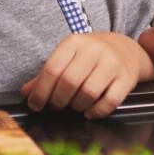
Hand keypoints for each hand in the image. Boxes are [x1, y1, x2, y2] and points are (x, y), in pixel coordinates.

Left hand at [22, 31, 153, 118]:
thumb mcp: (68, 56)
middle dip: (58, 100)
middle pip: (69, 81)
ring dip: (77, 106)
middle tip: (56, 106)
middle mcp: (94, 50)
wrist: (125, 49)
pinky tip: (89, 112)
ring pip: (89, 93)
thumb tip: (27, 93)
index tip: (35, 105)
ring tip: (74, 106)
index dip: (41, 91)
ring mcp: (112, 63)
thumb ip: (48, 74)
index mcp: (74, 42)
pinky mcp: (126, 78)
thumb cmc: (90, 55)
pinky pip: (110, 101)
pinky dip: (97, 111)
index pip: (52, 69)